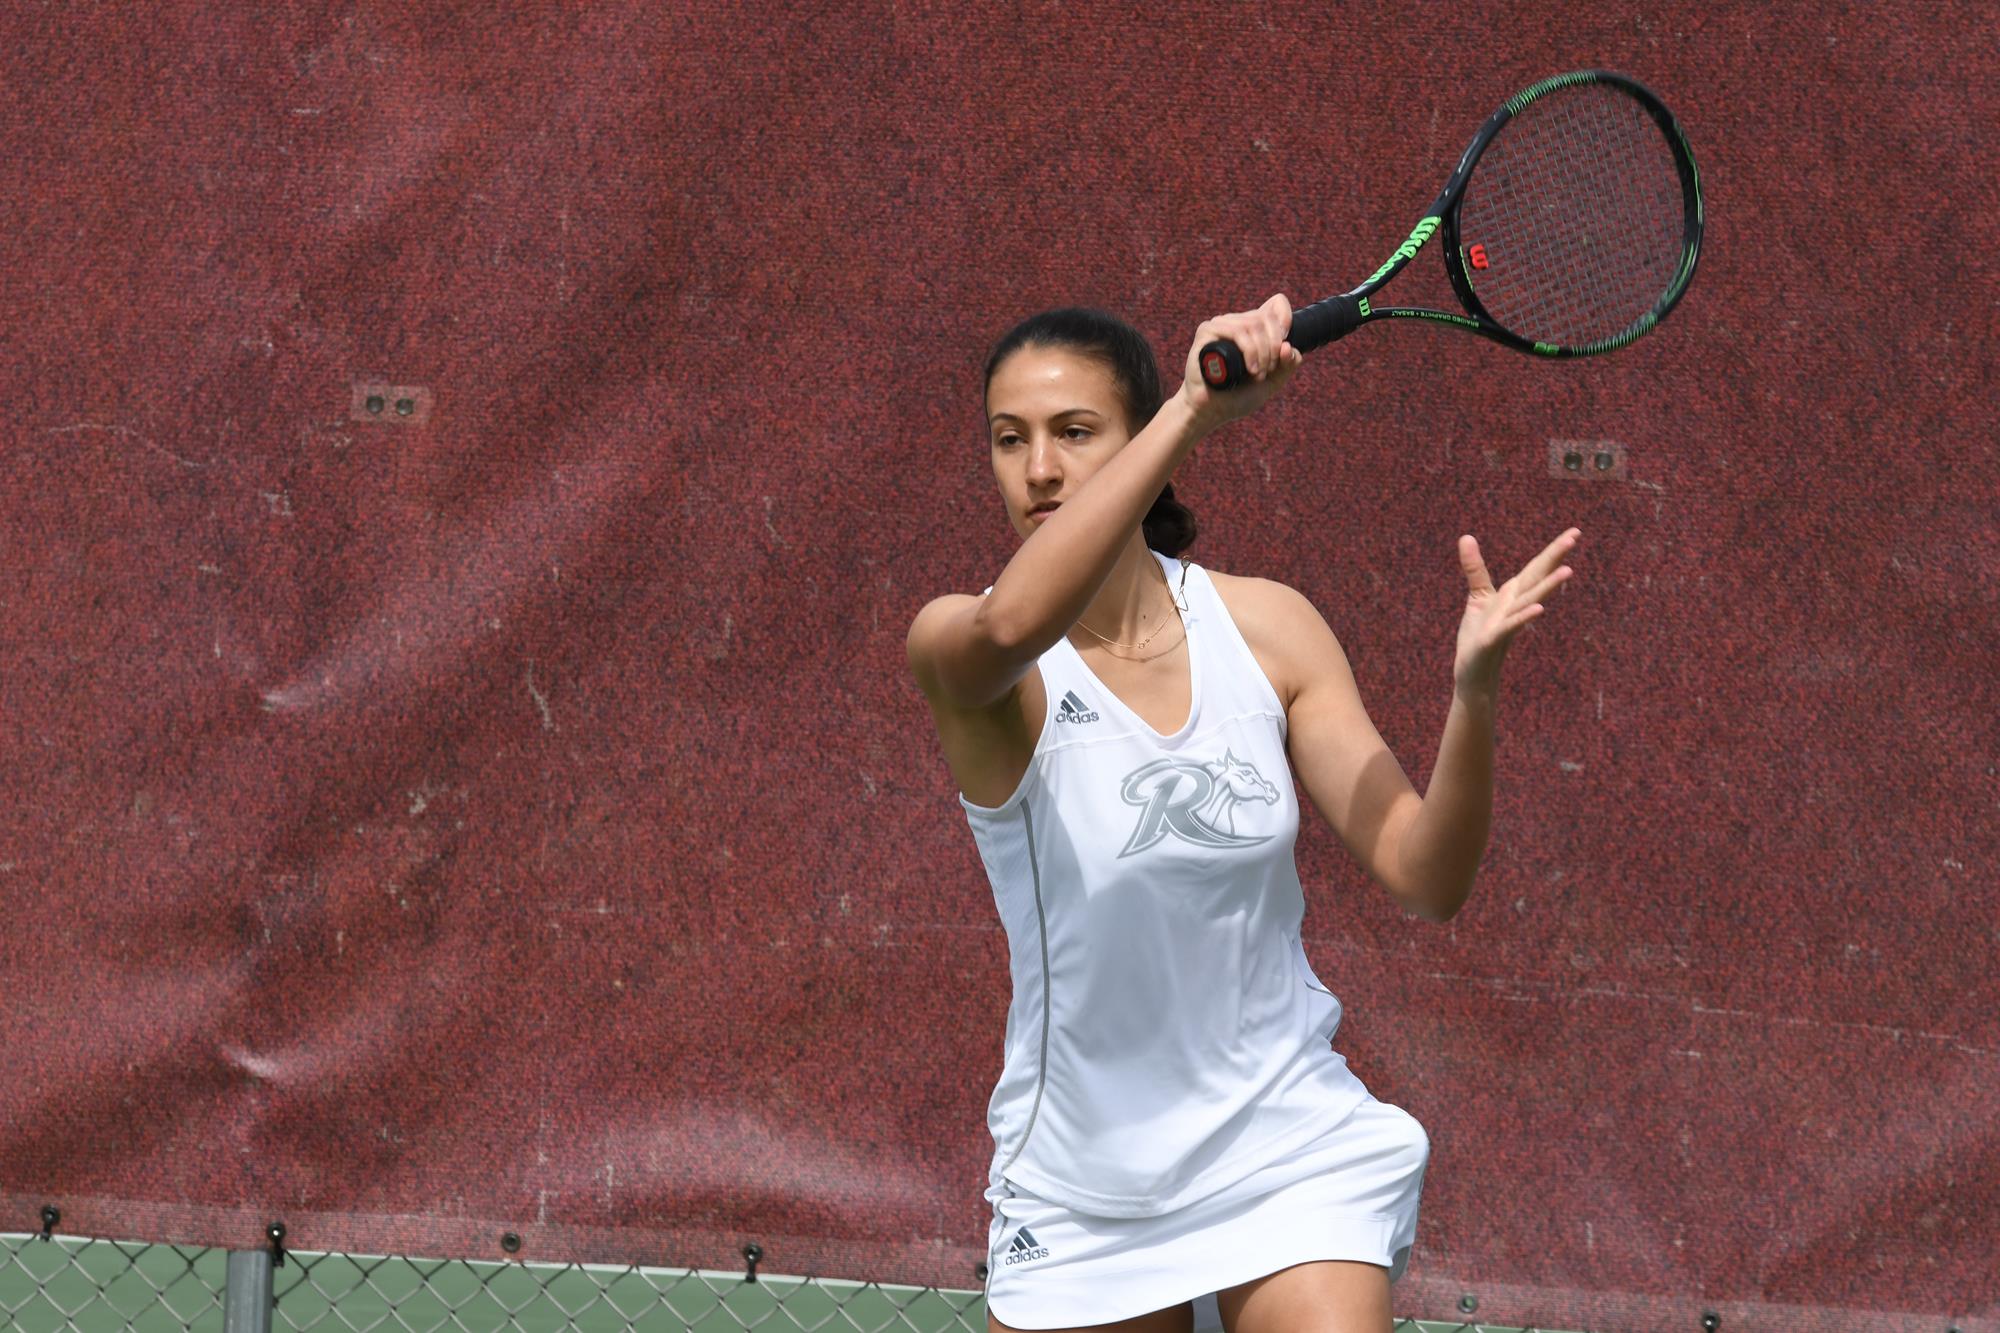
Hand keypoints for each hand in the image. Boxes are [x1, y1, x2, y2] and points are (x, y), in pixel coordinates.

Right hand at [1174, 293, 1302, 431]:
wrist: (1211, 411)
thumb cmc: (1238, 397)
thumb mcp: (1272, 381)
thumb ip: (1287, 366)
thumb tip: (1289, 347)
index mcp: (1253, 328)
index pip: (1276, 304)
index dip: (1286, 319)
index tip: (1285, 347)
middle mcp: (1237, 322)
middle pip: (1267, 317)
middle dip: (1274, 347)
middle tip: (1269, 371)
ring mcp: (1221, 325)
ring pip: (1253, 324)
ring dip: (1262, 352)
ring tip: (1257, 374)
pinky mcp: (1206, 331)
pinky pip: (1237, 331)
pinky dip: (1249, 350)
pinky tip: (1249, 369)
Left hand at [1452, 527, 1579, 696]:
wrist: (1474, 670)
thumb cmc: (1479, 633)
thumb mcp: (1478, 595)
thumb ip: (1476, 567)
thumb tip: (1467, 536)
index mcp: (1514, 593)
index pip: (1537, 567)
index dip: (1554, 550)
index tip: (1575, 531)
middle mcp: (1516, 605)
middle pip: (1538, 578)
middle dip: (1555, 558)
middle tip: (1575, 537)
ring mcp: (1507, 622)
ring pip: (1530, 600)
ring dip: (1548, 586)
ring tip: (1568, 570)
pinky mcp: (1492, 639)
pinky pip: (1511, 626)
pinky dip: (1525, 617)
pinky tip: (1540, 609)